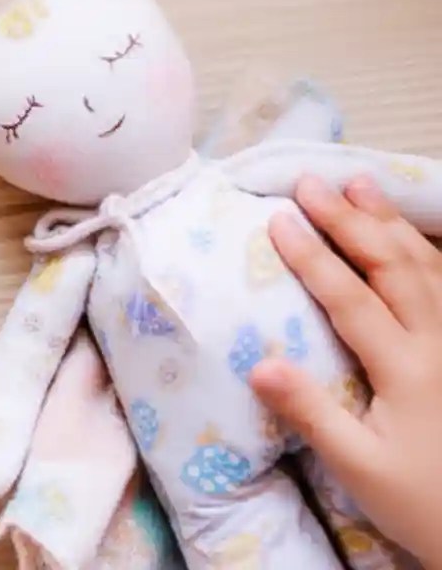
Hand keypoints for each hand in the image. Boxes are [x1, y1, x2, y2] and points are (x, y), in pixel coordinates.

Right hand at [250, 175, 441, 567]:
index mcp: (406, 369)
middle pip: (392, 266)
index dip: (313, 256)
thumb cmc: (420, 500)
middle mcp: (438, 343)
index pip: (352, 298)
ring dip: (389, 223)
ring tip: (359, 185)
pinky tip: (408, 235)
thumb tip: (260, 366)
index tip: (278, 218)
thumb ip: (312, 414)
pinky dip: (424, 250)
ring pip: (426, 266)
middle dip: (349, 220)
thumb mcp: (359, 467)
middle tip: (310, 183)